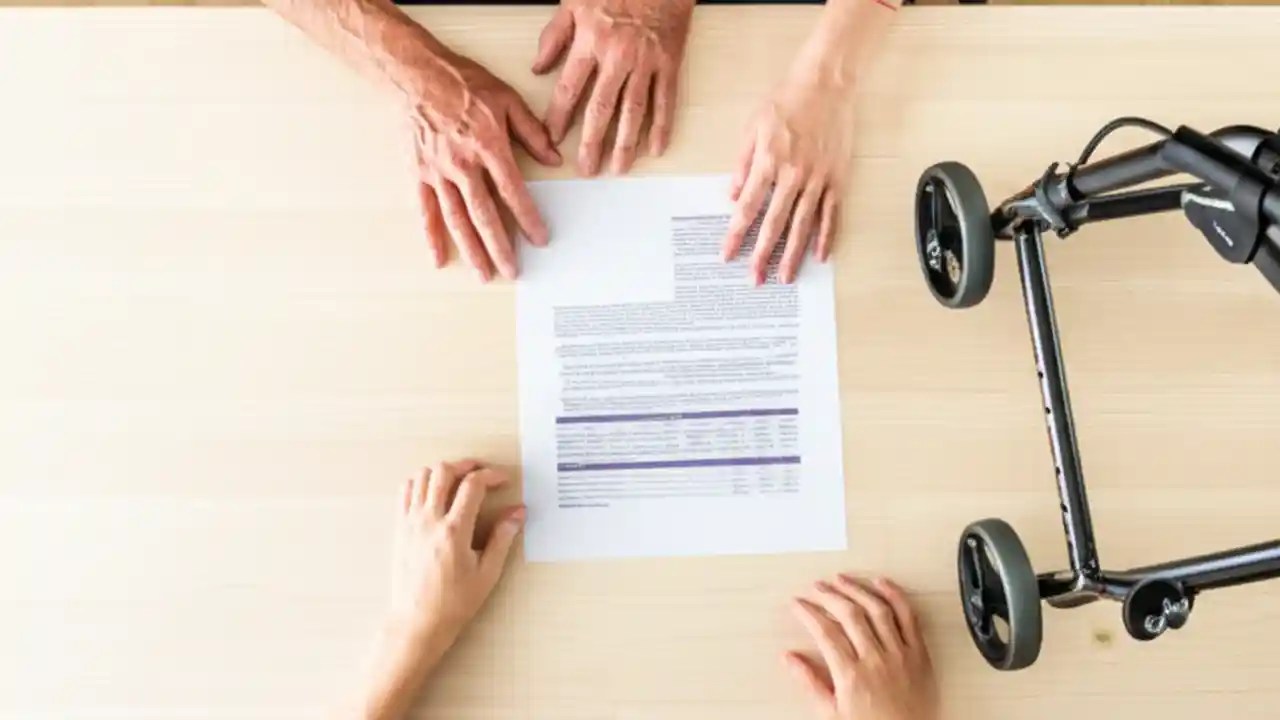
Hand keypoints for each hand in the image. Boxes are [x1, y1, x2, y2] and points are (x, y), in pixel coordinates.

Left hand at [387, 461, 524, 652]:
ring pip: (422, 476)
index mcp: (454, 531)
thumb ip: (503, 538)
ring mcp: (410, 523)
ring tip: (457, 480)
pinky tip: (433, 491)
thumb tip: (518, 512)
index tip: (502, 481)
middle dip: (465, 464)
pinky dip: (420, 482)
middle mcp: (429, 521)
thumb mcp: (487, 573)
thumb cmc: (454, 602)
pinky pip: (405, 491)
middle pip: (443, 471)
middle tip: (480, 472)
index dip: (490, 476)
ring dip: (442, 471)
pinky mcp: (399, 528)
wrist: (417, 622)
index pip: (472, 485)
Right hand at [411, 54, 562, 280]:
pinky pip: (425, 210)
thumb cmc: (462, 82)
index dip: (528, 218)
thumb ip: (532, 132)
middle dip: (500, 246)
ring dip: (471, 249)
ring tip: (483, 274)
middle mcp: (462, 163)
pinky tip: (439, 259)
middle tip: (513, 271)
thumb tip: (555, 158)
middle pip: (484, 214)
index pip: (513, 191)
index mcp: (488, 145)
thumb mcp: (507, 99)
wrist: (415, 73)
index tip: (540, 238)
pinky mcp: (418, 173)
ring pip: (456, 218)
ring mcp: (437, 171)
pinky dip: (431, 236)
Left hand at [532, 0, 694, 175]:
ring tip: (619, 168)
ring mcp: (645, 61)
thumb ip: (554, 36)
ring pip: (633, 110)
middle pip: (601, 108)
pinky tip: (656, 148)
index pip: (570, 88)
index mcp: (590, 41)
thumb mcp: (574, 2)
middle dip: (592, 142)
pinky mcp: (669, 62)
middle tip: (586, 169)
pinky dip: (661, 125)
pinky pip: (664, 100)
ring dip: (625, 142)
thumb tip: (538, 67)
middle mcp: (617, 56)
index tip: (552, 140)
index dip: (559, 117)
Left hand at [721, 42, 858, 284]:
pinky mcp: (837, 178)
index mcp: (769, 162)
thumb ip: (742, 163)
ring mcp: (818, 179)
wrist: (827, 83)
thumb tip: (733, 195)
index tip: (727, 255)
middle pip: (775, 223)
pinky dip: (826, 236)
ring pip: (803, 225)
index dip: (735, 234)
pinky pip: (831, 213)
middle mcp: (793, 175)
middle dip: (762, 254)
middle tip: (755, 279)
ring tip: (786, 277)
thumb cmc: (787, 100)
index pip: (748, 208)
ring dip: (793, 254)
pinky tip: (820, 255)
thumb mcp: (752, 127)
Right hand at [786, 576, 937, 719]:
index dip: (808, 613)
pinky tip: (881, 583)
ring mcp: (900, 653)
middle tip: (815, 587)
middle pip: (849, 614)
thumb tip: (789, 658)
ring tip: (841, 579)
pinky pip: (908, 617)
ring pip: (876, 609)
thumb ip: (810, 683)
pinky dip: (895, 595)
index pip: (825, 632)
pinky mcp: (919, 653)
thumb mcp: (833, 714)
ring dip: (856, 589)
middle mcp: (876, 659)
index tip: (798, 604)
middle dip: (828, 595)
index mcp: (852, 675)